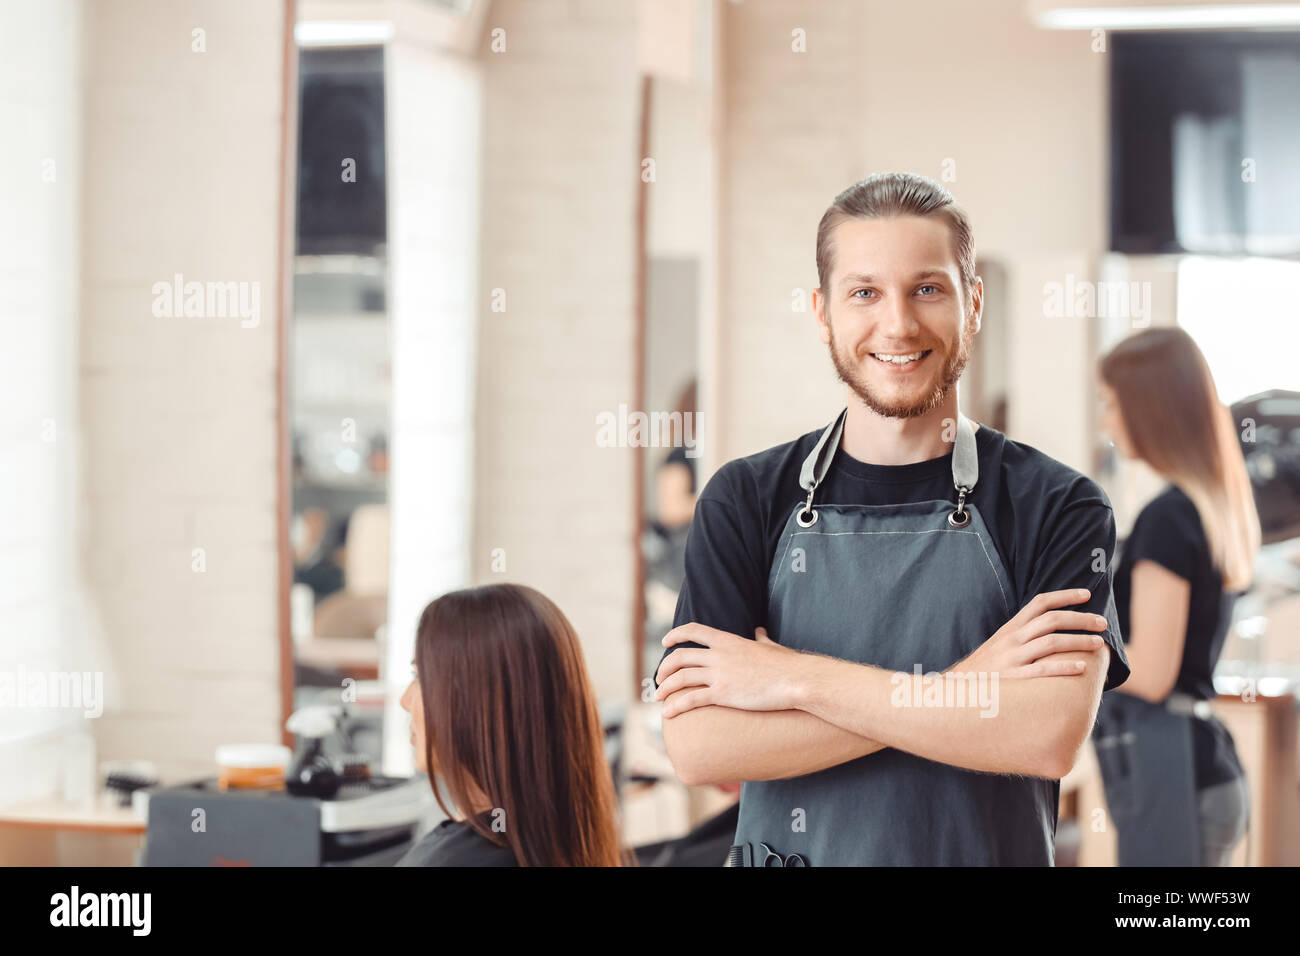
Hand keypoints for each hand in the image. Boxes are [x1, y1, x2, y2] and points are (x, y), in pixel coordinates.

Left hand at [654, 623, 801, 717]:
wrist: (796, 680)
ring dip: (665, 688)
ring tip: (659, 698)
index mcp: (728, 640)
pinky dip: (676, 706)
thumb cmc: (787, 666)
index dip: (675, 634)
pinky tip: (668, 714)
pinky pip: (691, 699)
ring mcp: (720, 674)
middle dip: (664, 669)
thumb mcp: (771, 647)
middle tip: (659, 679)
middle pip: (679, 657)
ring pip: (680, 678)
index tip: (665, 642)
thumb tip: (759, 631)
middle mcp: (719, 655)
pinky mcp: (724, 694)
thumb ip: (761, 639)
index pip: (693, 630)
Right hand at [951, 588, 1107, 679]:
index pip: (1039, 603)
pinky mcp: (1012, 678)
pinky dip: (1063, 667)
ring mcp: (1012, 658)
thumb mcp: (998, 644)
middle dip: (1080, 619)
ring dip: (1078, 641)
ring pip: (1050, 643)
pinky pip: (1041, 670)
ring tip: (1098, 644)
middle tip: (1102, 623)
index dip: (1064, 596)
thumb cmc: (984, 668)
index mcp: (1010, 628)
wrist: (956, 688)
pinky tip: (1081, 668)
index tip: (1086, 594)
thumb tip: (1049, 629)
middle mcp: (1012, 639)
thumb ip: (1021, 635)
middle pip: (1051, 620)